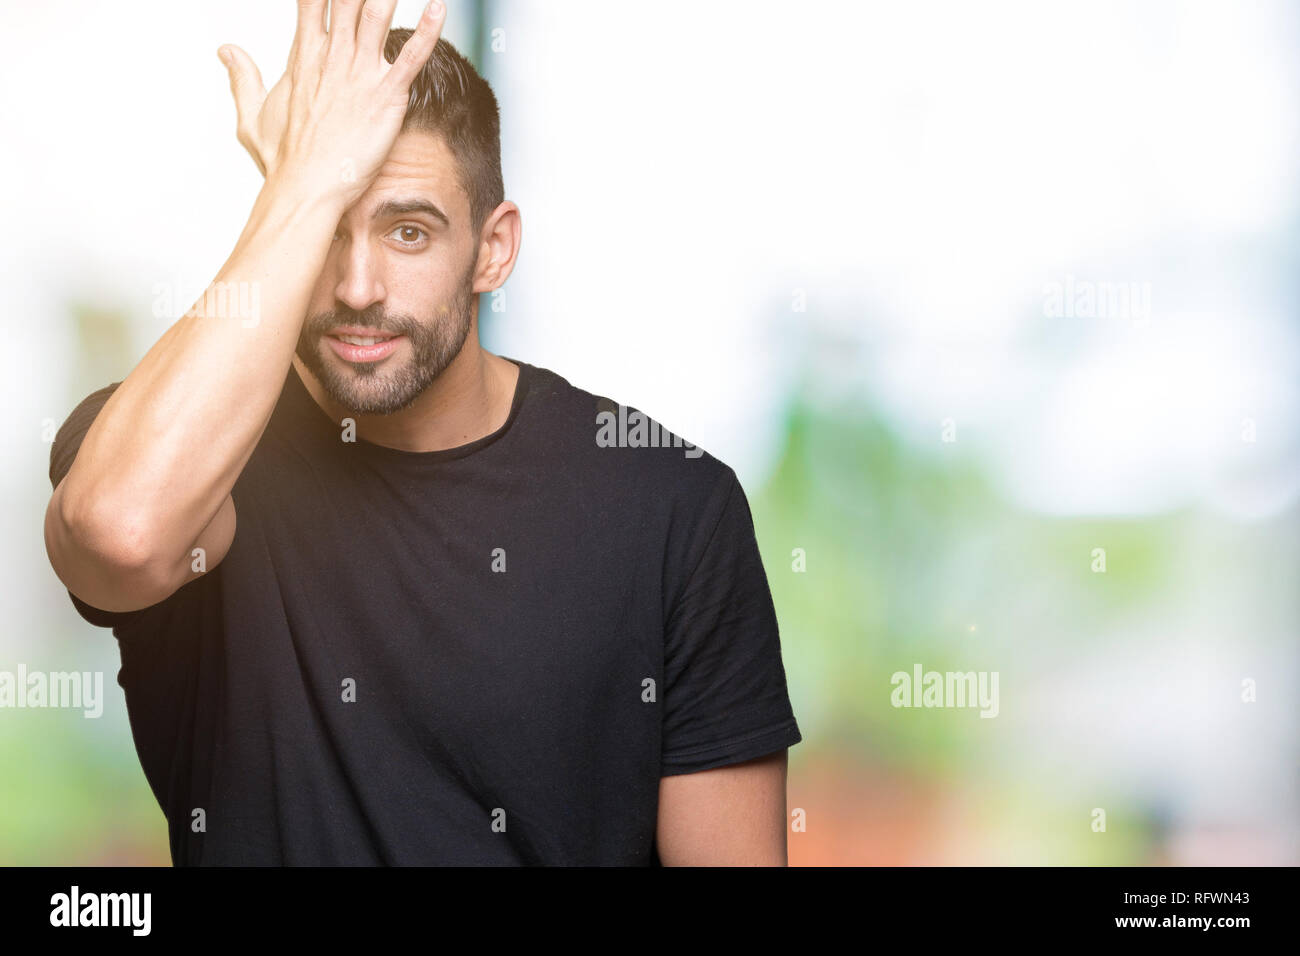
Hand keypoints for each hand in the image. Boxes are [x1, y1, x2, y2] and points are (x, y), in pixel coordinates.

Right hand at [219, 0, 445, 204]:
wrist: (306, 190)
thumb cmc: (282, 161)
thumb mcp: (252, 115)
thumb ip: (242, 77)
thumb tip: (225, 49)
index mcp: (304, 58)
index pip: (312, 3)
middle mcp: (332, 58)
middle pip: (347, 0)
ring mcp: (359, 74)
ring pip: (377, 15)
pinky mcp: (386, 96)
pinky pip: (413, 56)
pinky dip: (429, 29)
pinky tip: (440, 6)